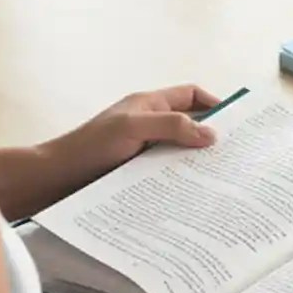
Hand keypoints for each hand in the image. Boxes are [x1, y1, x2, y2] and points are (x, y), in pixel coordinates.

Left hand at [38, 85, 220, 195]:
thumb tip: (211, 134)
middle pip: (190, 125)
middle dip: (211, 138)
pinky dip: (181, 182)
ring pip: (180, 153)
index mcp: (148, 105)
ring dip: (197, 164)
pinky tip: (192, 196)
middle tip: (235, 158)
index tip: (236, 124)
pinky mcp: (139, 174)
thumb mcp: (132, 128)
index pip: (190, 95)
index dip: (214, 104)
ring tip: (219, 181)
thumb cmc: (89, 147)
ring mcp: (144, 150)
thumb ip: (171, 126)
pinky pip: (168, 174)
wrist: (56, 180)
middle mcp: (149, 125)